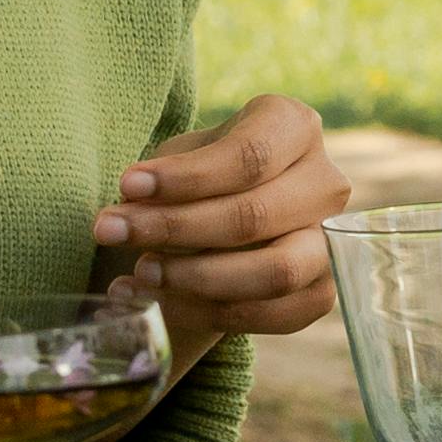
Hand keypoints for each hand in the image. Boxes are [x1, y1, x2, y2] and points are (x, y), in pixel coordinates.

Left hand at [98, 93, 345, 361]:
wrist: (219, 224)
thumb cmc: (198, 179)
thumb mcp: (178, 162)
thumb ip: (160, 184)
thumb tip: (127, 213)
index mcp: (295, 127)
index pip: (250, 155)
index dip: (186, 177)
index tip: (126, 187)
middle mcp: (325, 182)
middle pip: (254, 215)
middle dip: (175, 228)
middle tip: (112, 232)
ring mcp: (329, 241)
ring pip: (274, 271)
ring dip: (195, 277)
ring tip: (137, 272)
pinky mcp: (320, 293)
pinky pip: (272, 314)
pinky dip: (207, 312)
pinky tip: (155, 301)